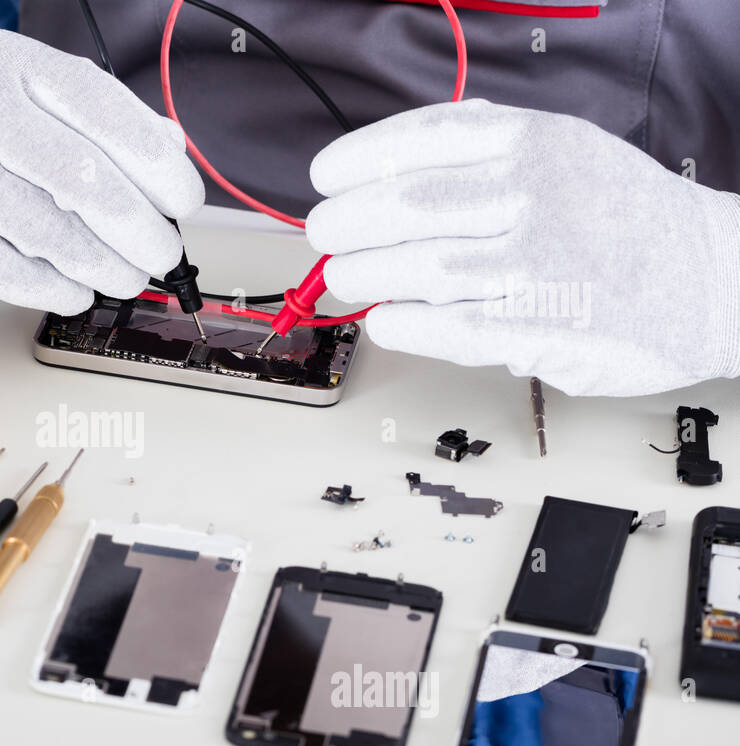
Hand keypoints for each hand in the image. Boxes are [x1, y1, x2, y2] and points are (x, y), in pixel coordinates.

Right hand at [0, 29, 203, 313]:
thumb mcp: (6, 91)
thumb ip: (81, 118)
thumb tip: (165, 153)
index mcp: (7, 65)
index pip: (102, 109)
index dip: (155, 163)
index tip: (182, 201)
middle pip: (81, 177)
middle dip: (135, 228)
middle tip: (158, 254)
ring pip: (44, 230)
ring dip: (98, 265)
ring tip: (121, 278)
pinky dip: (46, 288)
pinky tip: (70, 292)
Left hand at [305, 99, 739, 396]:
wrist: (714, 278)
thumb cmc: (624, 217)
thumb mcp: (566, 150)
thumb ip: (488, 150)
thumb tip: (391, 166)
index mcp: (533, 142)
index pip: (420, 139)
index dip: (357, 160)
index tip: (325, 177)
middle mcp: (531, 194)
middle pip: (403, 205)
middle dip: (344, 223)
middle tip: (327, 236)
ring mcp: (535, 262)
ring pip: (414, 267)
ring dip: (362, 275)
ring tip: (346, 278)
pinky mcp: (539, 326)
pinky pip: (445, 325)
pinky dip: (401, 322)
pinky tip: (386, 319)